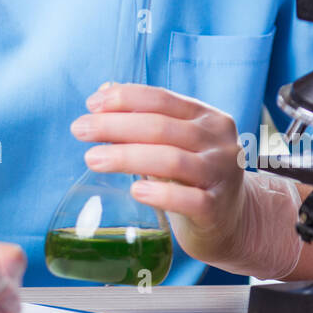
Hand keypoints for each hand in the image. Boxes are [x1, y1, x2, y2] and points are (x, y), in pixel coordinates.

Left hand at [69, 81, 257, 271]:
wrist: (232, 221)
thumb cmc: (193, 176)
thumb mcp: (174, 142)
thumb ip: (144, 117)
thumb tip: (103, 91)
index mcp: (207, 117)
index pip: (162, 99)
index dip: (125, 98)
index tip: (90, 105)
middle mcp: (219, 141)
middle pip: (161, 127)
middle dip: (115, 126)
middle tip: (79, 130)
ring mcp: (222, 175)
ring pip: (172, 159)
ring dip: (127, 157)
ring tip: (92, 159)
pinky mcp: (217, 209)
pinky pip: (189, 199)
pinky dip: (160, 193)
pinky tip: (135, 191)